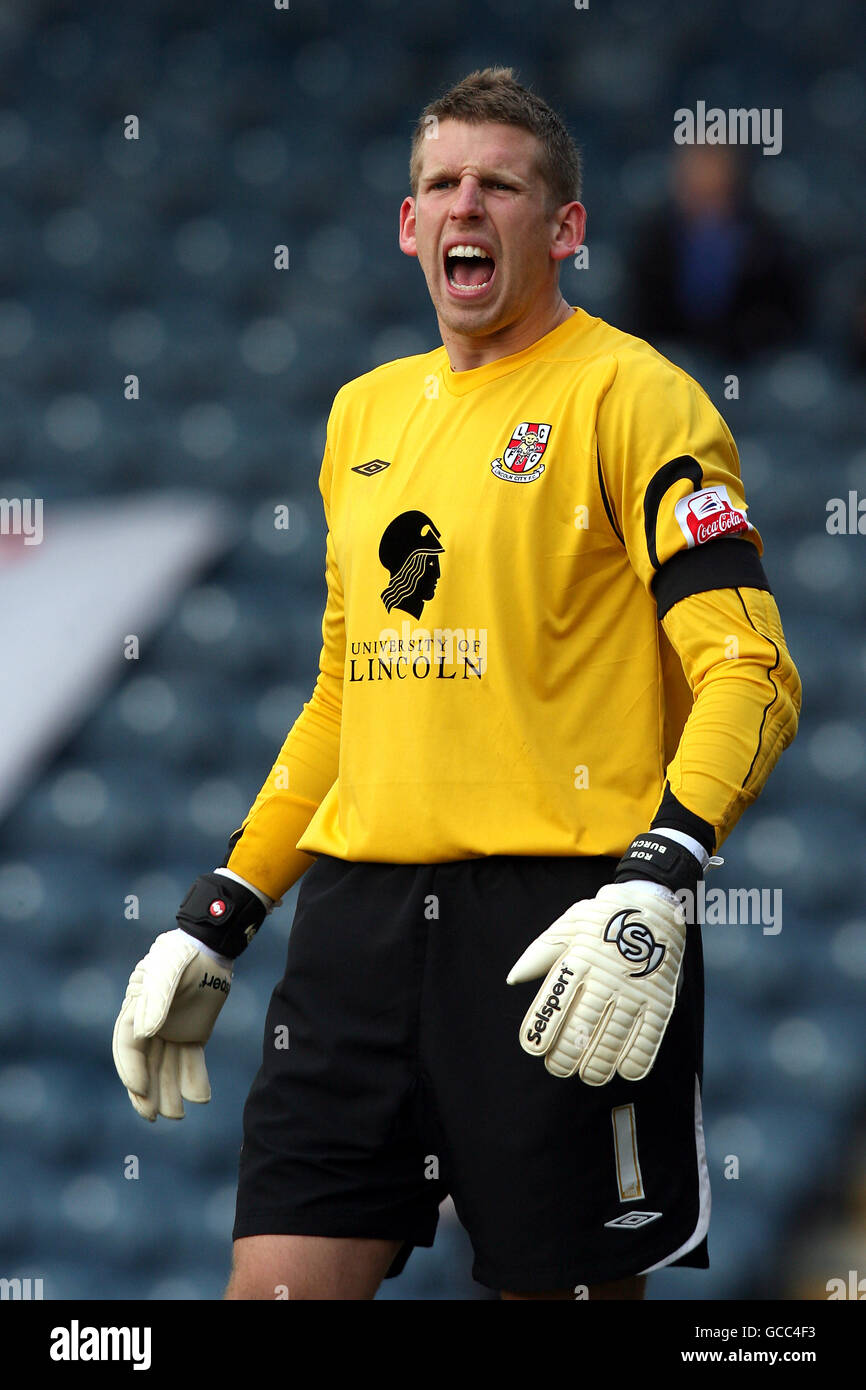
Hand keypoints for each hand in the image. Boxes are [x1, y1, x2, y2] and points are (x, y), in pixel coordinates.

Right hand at [112, 929, 231, 1120]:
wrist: (208, 948)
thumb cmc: (179, 957)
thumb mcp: (166, 974)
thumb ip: (156, 1001)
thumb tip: (146, 1033)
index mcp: (136, 1013)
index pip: (129, 1048)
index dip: (132, 1070)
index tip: (140, 1090)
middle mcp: (151, 1028)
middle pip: (146, 1066)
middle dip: (147, 1093)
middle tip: (151, 1116)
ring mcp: (172, 1033)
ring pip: (168, 1069)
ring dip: (170, 1093)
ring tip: (177, 1116)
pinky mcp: (194, 1035)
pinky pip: (192, 1061)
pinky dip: (195, 1080)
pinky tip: (200, 1098)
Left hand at [506, 880, 686, 1084]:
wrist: (655, 902)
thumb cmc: (603, 917)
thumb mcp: (568, 925)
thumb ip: (539, 954)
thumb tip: (513, 980)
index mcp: (579, 959)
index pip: (555, 1002)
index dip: (542, 1029)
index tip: (534, 1048)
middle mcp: (606, 978)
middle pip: (581, 1028)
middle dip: (566, 1055)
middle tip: (558, 1067)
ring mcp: (635, 990)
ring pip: (612, 1039)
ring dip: (597, 1063)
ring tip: (586, 1074)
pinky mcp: (660, 999)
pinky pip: (648, 1037)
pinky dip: (635, 1058)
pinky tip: (622, 1070)